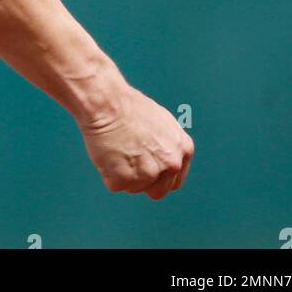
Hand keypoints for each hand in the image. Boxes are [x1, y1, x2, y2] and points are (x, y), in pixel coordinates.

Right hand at [77, 83, 194, 198]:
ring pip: (134, 188)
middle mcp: (171, 164)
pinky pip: (115, 184)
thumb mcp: (162, 122)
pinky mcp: (126, 178)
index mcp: (183, 150)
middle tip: (127, 159)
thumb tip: (166, 160)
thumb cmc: (129, 106)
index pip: (173, 180)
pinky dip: (108, 173)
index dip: (156, 175)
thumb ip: (169, 146)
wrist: (107, 101)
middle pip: (157, 191)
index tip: (143, 164)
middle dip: (142, 180)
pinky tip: (107, 152)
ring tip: (116, 148)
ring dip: (123, 174)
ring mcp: (149, 173)